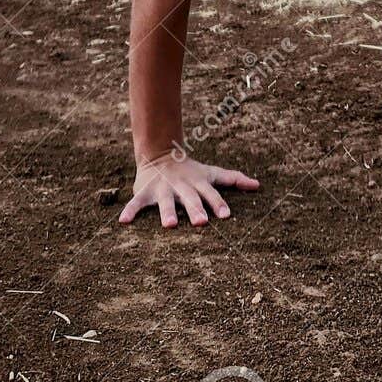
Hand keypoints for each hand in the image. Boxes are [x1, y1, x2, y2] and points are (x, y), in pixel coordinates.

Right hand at [119, 151, 259, 228]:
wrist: (160, 156)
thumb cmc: (192, 172)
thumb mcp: (211, 173)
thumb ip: (233, 179)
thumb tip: (258, 185)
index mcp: (198, 184)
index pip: (210, 194)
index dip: (218, 204)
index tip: (225, 216)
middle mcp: (181, 187)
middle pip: (190, 199)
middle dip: (196, 210)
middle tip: (202, 223)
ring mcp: (163, 189)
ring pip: (165, 202)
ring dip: (167, 212)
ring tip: (170, 225)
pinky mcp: (145, 192)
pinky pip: (136, 203)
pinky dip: (130, 211)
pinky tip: (123, 222)